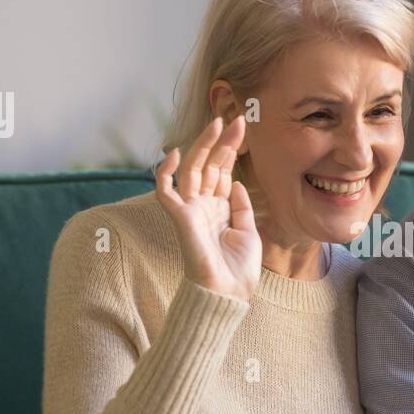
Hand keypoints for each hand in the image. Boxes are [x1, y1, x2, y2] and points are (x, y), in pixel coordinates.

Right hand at [154, 116, 260, 301]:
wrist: (228, 293)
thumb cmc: (237, 269)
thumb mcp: (248, 232)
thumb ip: (241, 206)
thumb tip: (236, 183)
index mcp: (219, 209)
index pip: (222, 172)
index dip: (230, 150)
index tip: (243, 129)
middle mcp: (203, 206)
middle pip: (210, 166)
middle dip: (221, 142)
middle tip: (235, 120)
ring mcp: (190, 210)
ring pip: (192, 170)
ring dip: (203, 146)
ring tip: (217, 123)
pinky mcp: (180, 217)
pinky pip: (165, 191)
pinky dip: (166, 172)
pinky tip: (177, 154)